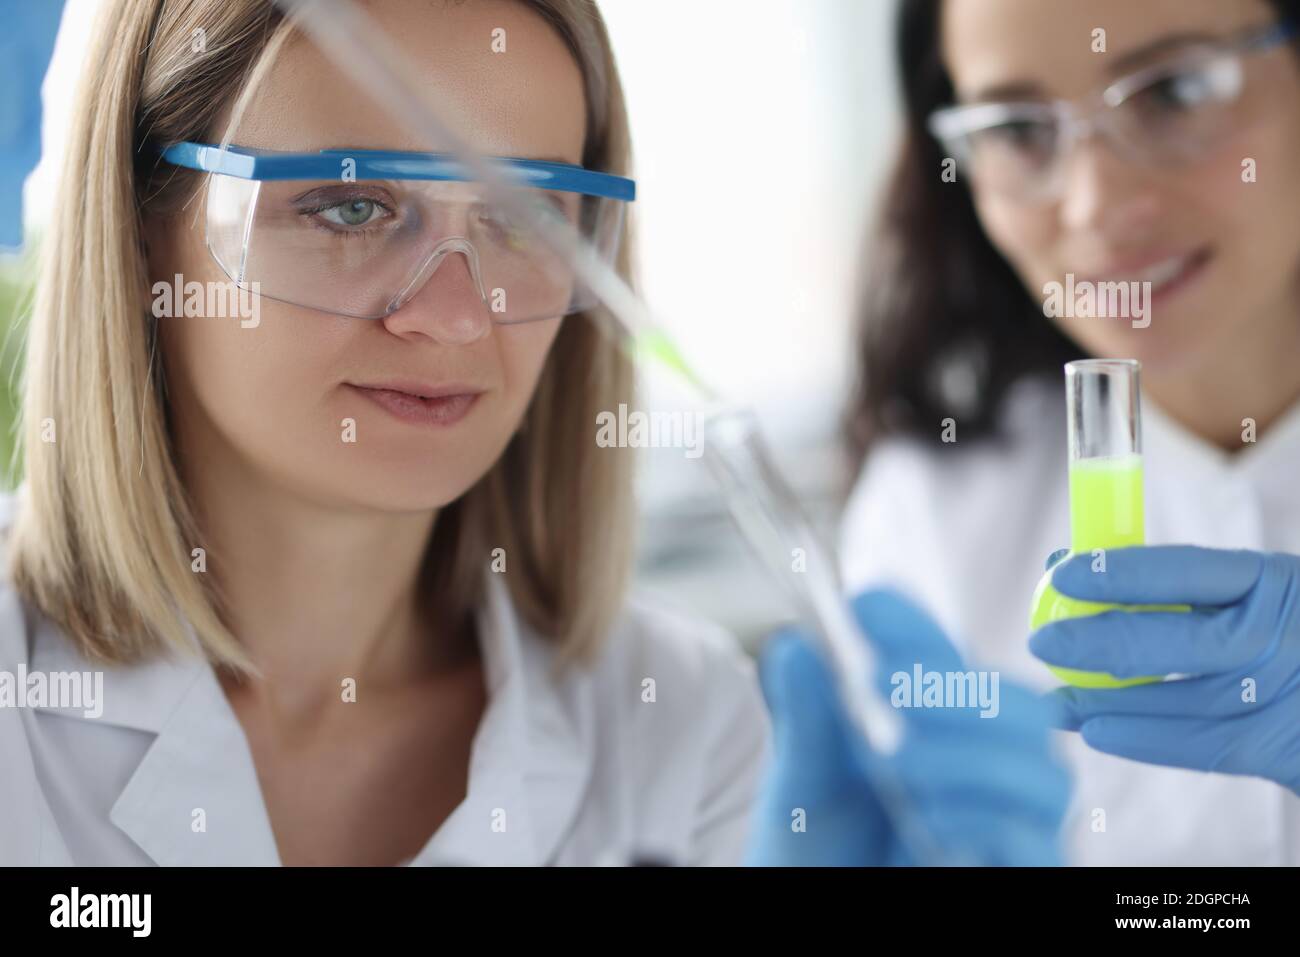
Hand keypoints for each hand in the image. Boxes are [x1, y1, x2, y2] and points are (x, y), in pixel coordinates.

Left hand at [747, 588, 1069, 865]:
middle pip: (1021, 708)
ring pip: (1042, 771)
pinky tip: (929, 814)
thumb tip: (795, 645)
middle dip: (956, 687)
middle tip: (883, 683)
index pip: (949, 659)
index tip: (866, 604)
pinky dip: (989, 819)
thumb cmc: (817, 852)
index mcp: (940, 727)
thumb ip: (807, 718)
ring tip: (894, 759)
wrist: (807, 916)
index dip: (917, 628)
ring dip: (968, 752)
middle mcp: (985, 770)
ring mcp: (1009, 825)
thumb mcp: (804, 781)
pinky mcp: (1018, 873)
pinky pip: (1038, 843)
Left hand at [1029, 546, 1299, 795]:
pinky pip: (1201, 747)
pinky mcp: (1281, 747)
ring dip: (1107, 702)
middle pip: (1181, 639)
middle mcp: (1282, 635)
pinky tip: (1095, 731)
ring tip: (1054, 702)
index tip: (1063, 574)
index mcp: (1271, 582)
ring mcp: (1284, 693)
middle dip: (1102, 640)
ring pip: (1181, 700)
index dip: (1122, 573)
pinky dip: (1143, 739)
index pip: (1187, 570)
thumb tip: (1071, 575)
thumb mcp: (1251, 596)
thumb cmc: (1280, 636)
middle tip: (1041, 643)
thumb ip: (1179, 590)